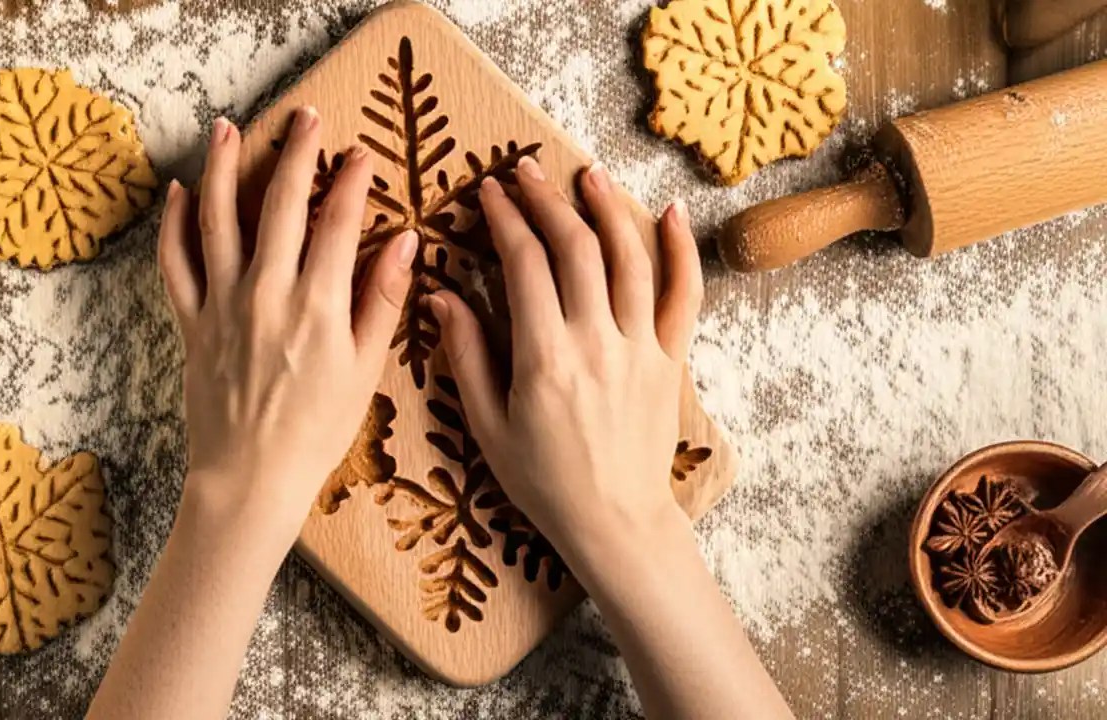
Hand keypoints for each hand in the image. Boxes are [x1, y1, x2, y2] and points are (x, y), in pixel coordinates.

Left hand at [157, 109, 415, 526]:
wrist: (250, 478)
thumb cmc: (316, 431)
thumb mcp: (366, 369)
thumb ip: (384, 300)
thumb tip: (407, 242)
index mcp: (318, 305)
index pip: (340, 223)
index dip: (353, 181)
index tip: (363, 153)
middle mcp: (266, 292)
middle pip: (280, 204)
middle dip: (296, 153)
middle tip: (305, 117)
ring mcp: (222, 304)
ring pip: (218, 219)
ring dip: (223, 167)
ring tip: (227, 126)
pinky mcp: (191, 321)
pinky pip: (175, 262)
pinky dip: (174, 224)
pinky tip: (179, 193)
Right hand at [427, 156, 701, 559]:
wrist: (614, 523)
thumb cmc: (543, 482)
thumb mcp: (487, 426)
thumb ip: (467, 356)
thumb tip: (441, 296)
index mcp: (544, 358)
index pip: (524, 264)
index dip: (504, 219)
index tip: (488, 190)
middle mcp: (596, 341)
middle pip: (575, 247)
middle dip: (546, 200)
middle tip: (524, 170)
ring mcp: (640, 348)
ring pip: (628, 258)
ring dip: (606, 208)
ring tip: (586, 174)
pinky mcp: (669, 360)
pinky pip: (683, 296)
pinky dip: (680, 251)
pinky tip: (670, 212)